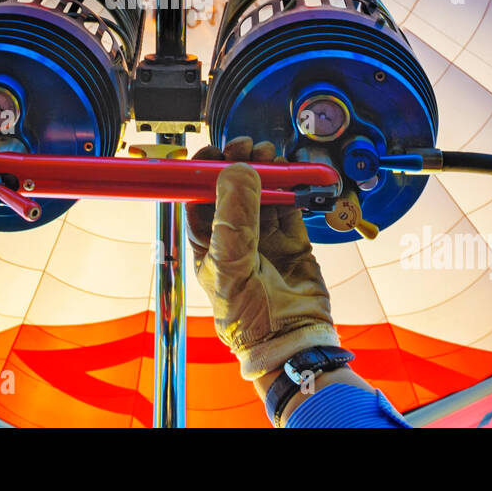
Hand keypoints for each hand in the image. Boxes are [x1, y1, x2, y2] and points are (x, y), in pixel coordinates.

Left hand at [187, 137, 340, 386]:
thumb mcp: (232, 265)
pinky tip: (292, 173)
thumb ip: (235, 216)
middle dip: (240, 164)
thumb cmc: (247, 318)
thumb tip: (238, 170)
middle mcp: (234, 237)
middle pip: (232, 189)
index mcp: (207, 243)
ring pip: (262, 192)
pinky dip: (292, 187)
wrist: (292, 342)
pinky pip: (290, 205)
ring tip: (272, 156)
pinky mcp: (292, 239)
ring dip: (266, 171)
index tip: (216, 150)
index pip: (199, 197)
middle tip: (250, 148)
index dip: (205, 171)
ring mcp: (264, 237)